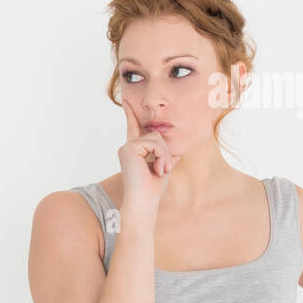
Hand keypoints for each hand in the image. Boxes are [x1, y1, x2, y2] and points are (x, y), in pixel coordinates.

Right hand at [117, 101, 181, 217]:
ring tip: (160, 171)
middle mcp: (127, 147)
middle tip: (163, 170)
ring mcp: (127, 147)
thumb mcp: (163, 167)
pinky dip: (161, 156)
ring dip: (164, 155)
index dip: (130, 114)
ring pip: (156, 138)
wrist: (143, 202)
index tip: (126, 101)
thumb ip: (166, 154)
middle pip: (155, 135)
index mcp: (133, 151)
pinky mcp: (129, 148)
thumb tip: (176, 147)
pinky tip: (157, 168)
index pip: (133, 129)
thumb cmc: (152, 190)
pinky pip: (155, 143)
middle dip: (165, 151)